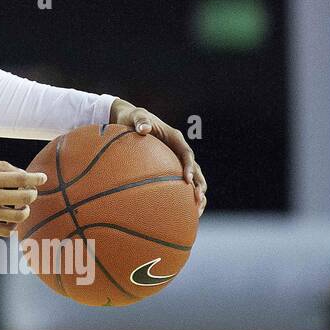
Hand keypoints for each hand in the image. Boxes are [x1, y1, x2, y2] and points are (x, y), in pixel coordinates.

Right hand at [0, 160, 45, 234]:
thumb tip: (18, 172)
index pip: (21, 179)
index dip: (36, 178)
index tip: (43, 178)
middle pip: (24, 197)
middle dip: (32, 194)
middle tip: (30, 192)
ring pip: (19, 216)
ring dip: (25, 210)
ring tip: (20, 207)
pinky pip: (5, 231)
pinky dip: (13, 226)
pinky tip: (9, 220)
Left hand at [110, 99, 206, 214]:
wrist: (131, 121)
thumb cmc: (132, 119)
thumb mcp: (135, 116)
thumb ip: (140, 121)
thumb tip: (143, 129)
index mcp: (175, 138)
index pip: (186, 153)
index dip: (189, 166)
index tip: (186, 180)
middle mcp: (179, 150)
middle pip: (195, 169)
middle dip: (199, 184)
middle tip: (198, 199)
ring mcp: (176, 160)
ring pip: (192, 179)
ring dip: (197, 194)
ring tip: (197, 211)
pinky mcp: (170, 168)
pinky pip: (179, 183)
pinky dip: (183, 197)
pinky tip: (179, 212)